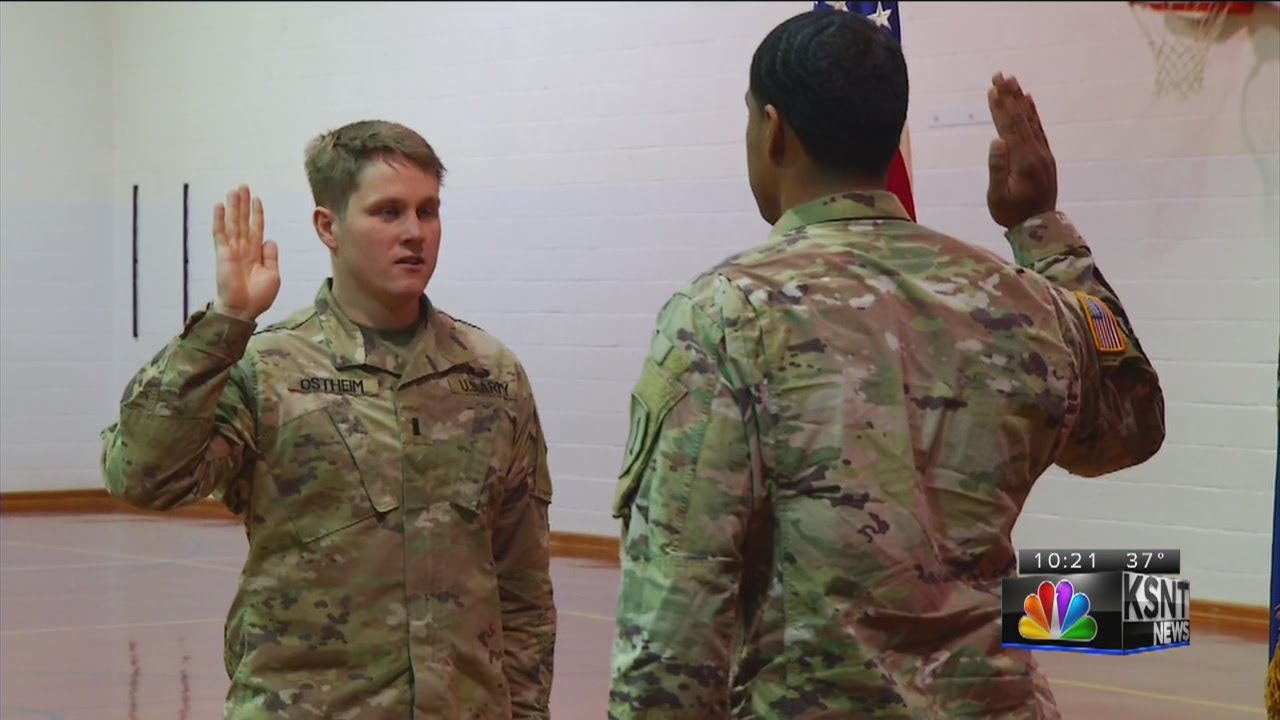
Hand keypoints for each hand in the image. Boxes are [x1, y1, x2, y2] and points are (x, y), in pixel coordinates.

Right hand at [212, 185, 279, 322]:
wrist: (244, 310)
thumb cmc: (258, 296)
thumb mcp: (273, 274)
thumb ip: (271, 256)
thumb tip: (270, 240)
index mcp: (256, 254)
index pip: (256, 229)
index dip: (257, 214)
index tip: (257, 199)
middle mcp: (243, 249)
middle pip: (243, 222)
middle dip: (243, 204)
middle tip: (243, 186)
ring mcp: (232, 250)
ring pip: (233, 223)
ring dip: (233, 206)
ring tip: (233, 190)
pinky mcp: (223, 254)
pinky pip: (220, 234)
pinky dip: (219, 219)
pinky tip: (219, 206)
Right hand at [986, 73, 1057, 228]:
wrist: (1040, 227)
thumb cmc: (1012, 214)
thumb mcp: (998, 197)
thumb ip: (997, 169)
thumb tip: (996, 140)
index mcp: (1022, 161)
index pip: (1009, 128)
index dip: (1000, 108)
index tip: (992, 89)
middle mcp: (1036, 152)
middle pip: (1020, 118)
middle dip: (1009, 96)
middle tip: (1000, 74)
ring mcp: (1043, 153)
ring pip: (1030, 120)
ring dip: (1020, 99)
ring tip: (1012, 80)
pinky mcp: (1045, 156)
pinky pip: (1038, 128)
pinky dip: (1032, 112)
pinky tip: (1028, 100)